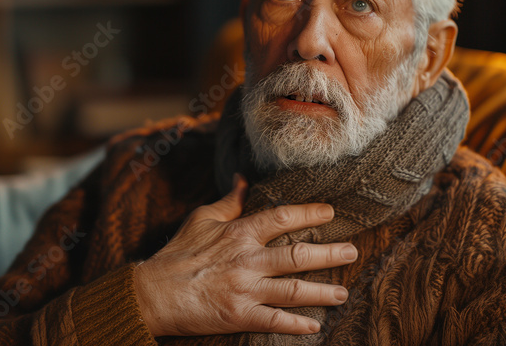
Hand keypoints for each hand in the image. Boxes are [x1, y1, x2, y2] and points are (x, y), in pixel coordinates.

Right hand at [134, 174, 357, 336]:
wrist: (153, 292)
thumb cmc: (178, 253)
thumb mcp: (202, 218)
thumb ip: (230, 201)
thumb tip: (244, 178)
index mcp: (240, 233)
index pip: (283, 218)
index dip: (310, 214)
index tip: (330, 213)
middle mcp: (247, 260)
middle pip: (298, 255)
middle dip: (329, 254)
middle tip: (352, 252)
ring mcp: (245, 289)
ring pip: (293, 290)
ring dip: (322, 292)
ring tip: (343, 293)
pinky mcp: (239, 315)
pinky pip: (274, 322)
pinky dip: (296, 325)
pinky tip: (314, 326)